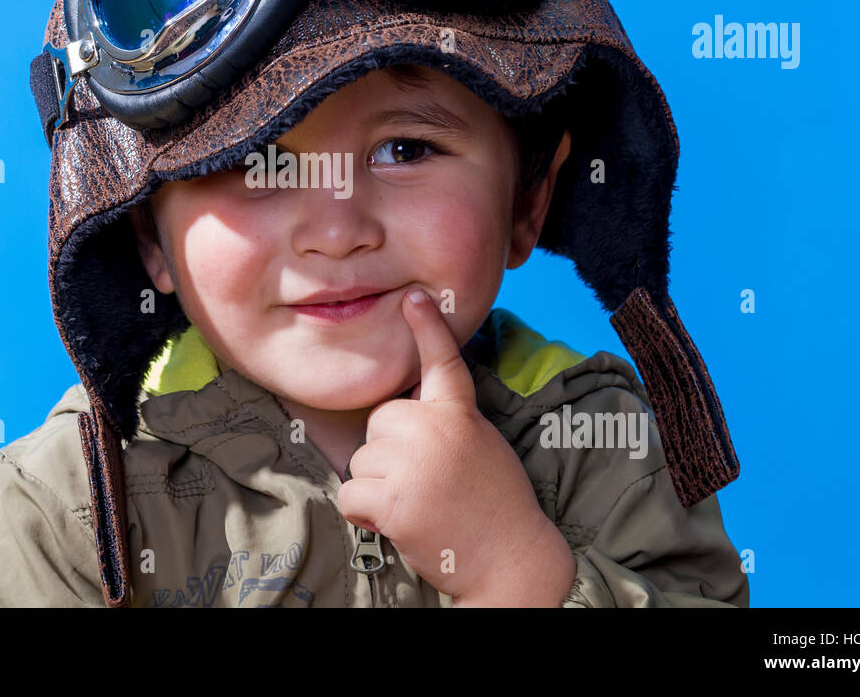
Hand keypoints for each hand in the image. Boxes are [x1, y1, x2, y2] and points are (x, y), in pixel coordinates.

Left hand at [336, 288, 575, 605]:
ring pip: (360, 461)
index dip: (427, 328)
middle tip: (425, 483)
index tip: (413, 298)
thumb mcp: (480, 446)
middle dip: (389, 453)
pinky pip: (349, 495)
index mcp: (459, 414)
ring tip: (419, 506)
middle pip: (379, 423)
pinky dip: (364, 514)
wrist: (510, 560)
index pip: (441, 362)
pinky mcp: (393, 499)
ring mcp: (412, 463)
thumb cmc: (493, 506)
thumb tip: (401, 417)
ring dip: (378, 488)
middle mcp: (434, 429)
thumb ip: (446, 423)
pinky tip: (398, 523)